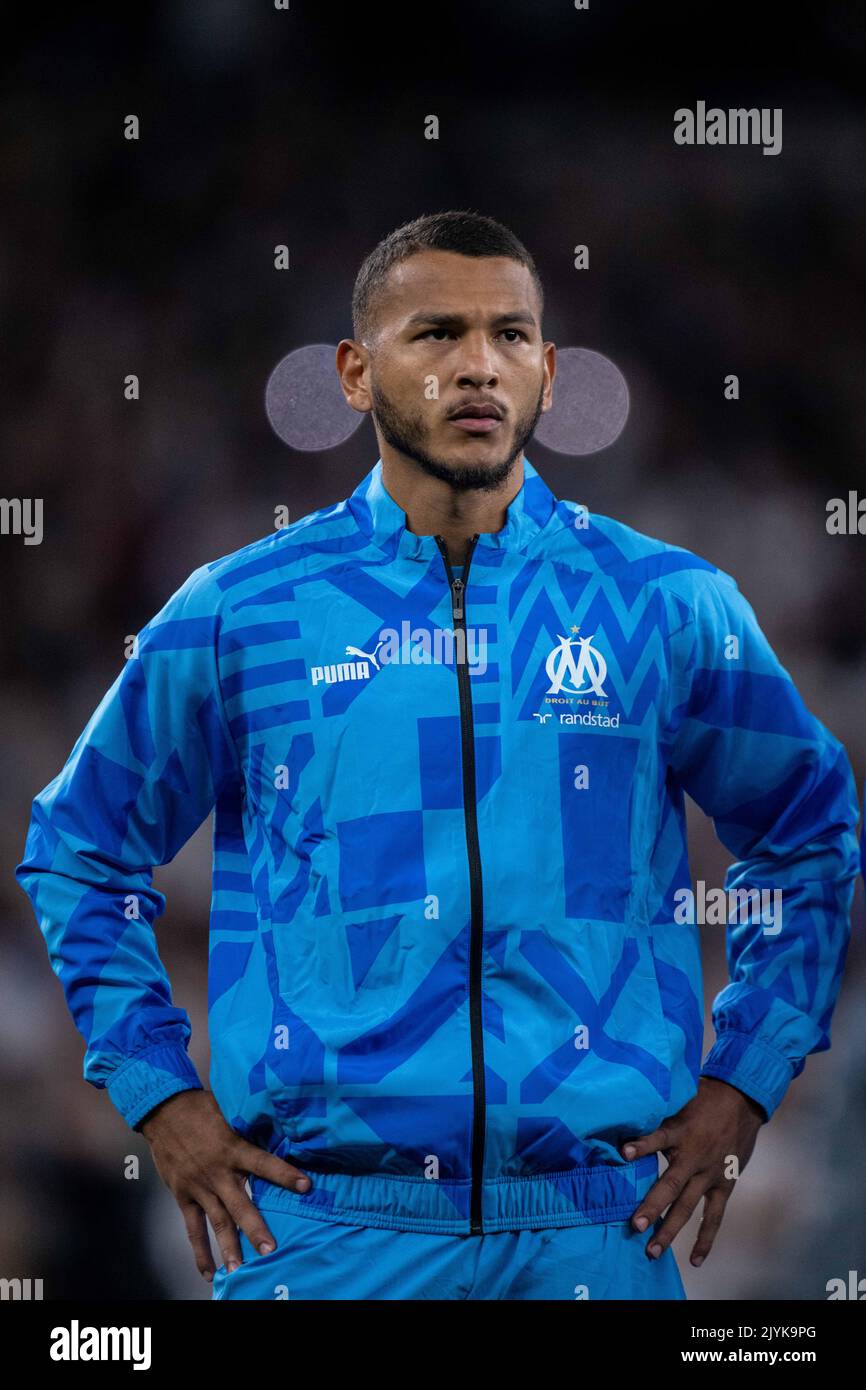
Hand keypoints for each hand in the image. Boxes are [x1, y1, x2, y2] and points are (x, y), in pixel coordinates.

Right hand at [140, 1088, 310, 1282]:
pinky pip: (192, 1228)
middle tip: (270, 1250)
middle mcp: (217, 1172)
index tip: (306, 1185)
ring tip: (240, 1269)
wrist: (163, 1110)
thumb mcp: (229, 1110)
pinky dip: (200, 1251)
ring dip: (229, 1246)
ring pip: (217, 1221)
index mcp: (232, 1148)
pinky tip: (209, 1271)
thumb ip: (249, 1126)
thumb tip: (279, 1123)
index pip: (263, 1163)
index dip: (285, 1174)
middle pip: (240, 1204)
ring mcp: (199, 1186)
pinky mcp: (183, 1195)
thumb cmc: (201, 1107)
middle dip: (255, 1228)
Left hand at [619, 1076, 765, 1267]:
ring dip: (670, 1229)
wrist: (741, 1100)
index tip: (624, 1152)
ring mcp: (710, 1174)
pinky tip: (696, 1260)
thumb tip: (625, 1112)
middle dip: (652, 1206)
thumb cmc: (702, 1098)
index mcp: (681, 1131)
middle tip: (634, 1226)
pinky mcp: (724, 1184)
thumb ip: (657, 1113)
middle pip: (671, 1185)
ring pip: (688, 1206)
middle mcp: (694, 1156)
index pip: (658, 1137)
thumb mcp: (679, 1098)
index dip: (642, 1145)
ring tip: (652, 1250)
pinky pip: (714, 1216)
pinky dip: (706, 1238)